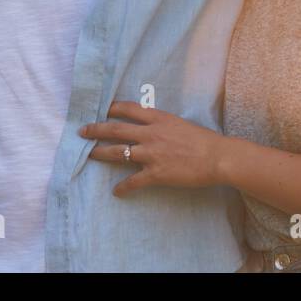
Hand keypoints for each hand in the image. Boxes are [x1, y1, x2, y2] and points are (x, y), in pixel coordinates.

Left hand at [80, 101, 228, 196]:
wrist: (217, 157)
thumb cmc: (204, 140)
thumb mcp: (181, 123)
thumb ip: (163, 124)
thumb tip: (151, 126)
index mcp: (160, 118)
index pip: (130, 109)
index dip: (113, 108)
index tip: (103, 110)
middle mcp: (151, 134)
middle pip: (116, 129)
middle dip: (96, 129)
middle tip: (82, 131)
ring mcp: (151, 154)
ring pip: (118, 152)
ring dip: (100, 153)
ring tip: (90, 155)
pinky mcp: (155, 173)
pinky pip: (133, 181)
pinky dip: (123, 187)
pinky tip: (117, 191)